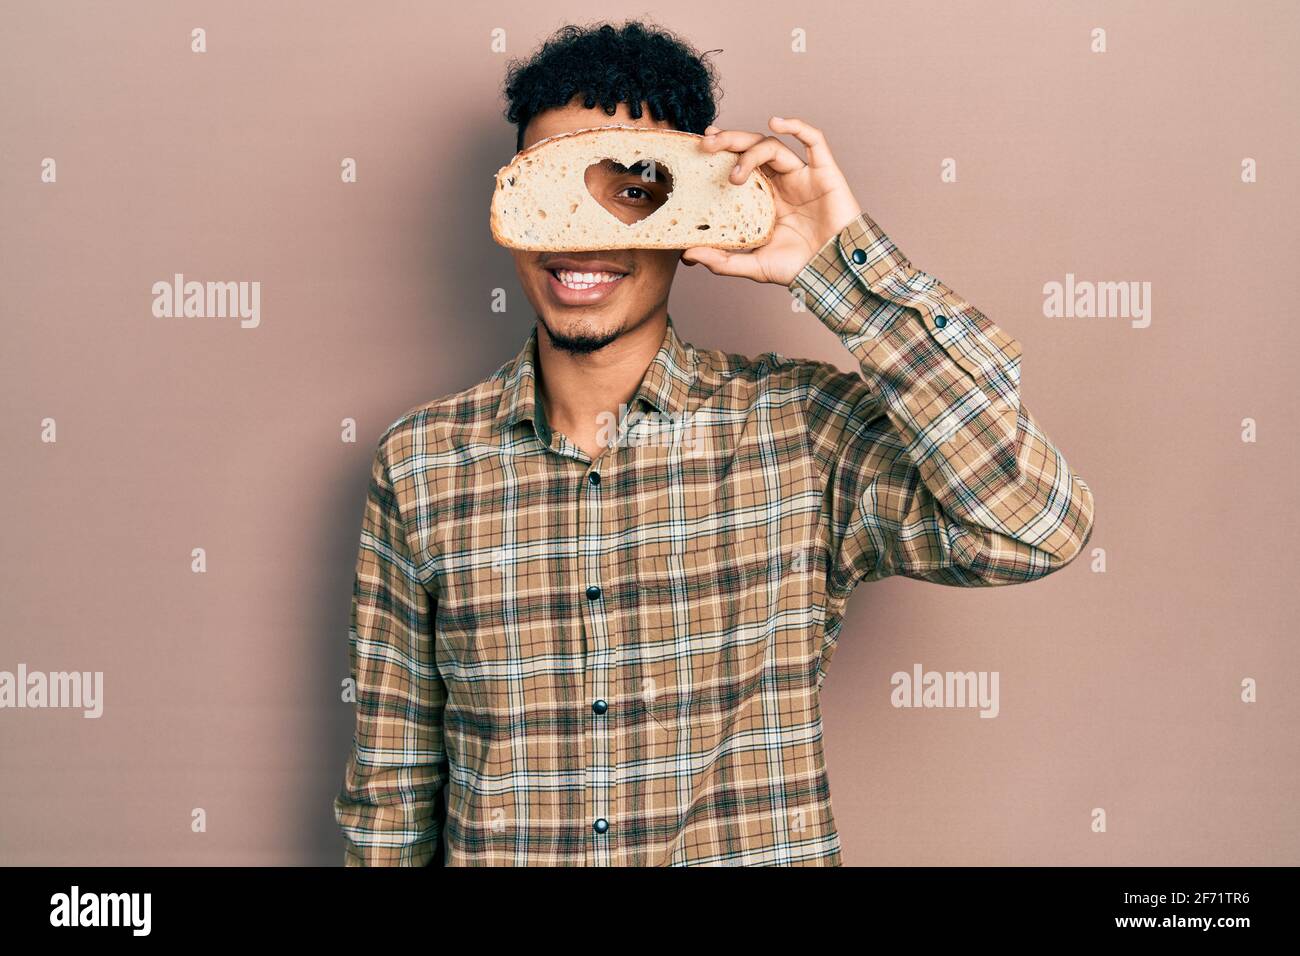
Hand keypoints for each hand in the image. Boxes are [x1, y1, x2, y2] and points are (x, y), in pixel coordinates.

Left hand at [682, 116, 862, 285]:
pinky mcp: (825, 173)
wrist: (834, 272)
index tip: (701, 145)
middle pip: (751, 148)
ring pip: (773, 146)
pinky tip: (777, 123)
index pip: (739, 163)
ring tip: (736, 176)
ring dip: (751, 153)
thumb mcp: (754, 266)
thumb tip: (687, 256)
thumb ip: (722, 261)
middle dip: (729, 142)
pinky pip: (815, 140)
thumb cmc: (799, 269)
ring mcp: (802, 175)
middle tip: (707, 145)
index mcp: (764, 197)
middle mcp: (781, 182)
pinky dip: (798, 126)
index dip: (722, 151)